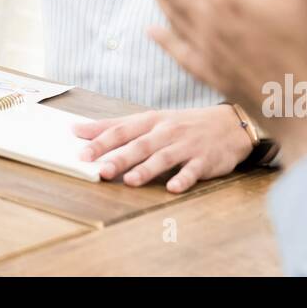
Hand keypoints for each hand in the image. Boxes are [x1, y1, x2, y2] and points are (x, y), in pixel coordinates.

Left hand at [72, 106, 251, 192]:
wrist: (228, 124)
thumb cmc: (182, 124)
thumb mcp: (150, 120)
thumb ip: (115, 127)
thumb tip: (78, 130)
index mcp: (150, 121)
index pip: (122, 130)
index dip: (101, 142)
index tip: (82, 153)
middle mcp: (166, 132)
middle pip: (139, 145)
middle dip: (119, 157)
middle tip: (100, 170)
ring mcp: (186, 146)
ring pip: (163, 158)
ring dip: (146, 169)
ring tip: (130, 180)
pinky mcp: (205, 160)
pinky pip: (193, 170)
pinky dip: (183, 179)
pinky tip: (173, 187)